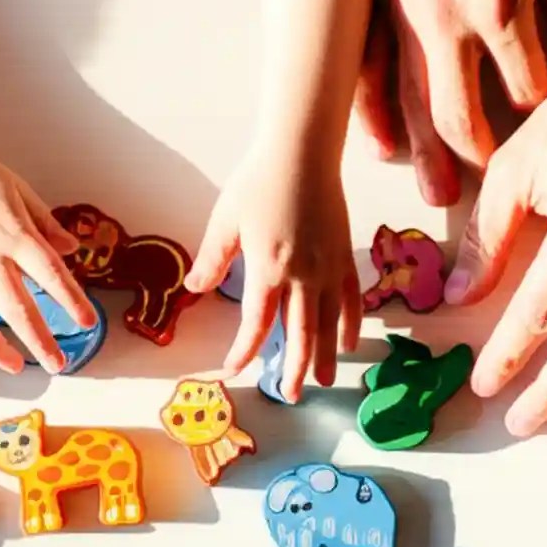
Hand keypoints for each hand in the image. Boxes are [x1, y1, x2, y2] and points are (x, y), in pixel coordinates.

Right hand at [0, 149, 97, 374]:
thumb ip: (45, 224)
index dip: (73, 302)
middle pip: (17, 310)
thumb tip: (73, 247)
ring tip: (15, 366)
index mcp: (13, 235)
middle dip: (40, 342)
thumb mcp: (19, 191)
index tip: (88, 324)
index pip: (52, 276)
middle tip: (58, 364)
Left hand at [185, 153, 361, 401]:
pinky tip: (348, 341)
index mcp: (269, 269)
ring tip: (324, 382)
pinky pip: (351, 298)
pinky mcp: (344, 255)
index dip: (244, 351)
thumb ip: (212, 259)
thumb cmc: (259, 180)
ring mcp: (329, 267)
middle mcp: (303, 276)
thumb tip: (195, 289)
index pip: (256, 324)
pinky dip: (350, 323)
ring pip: (330, 323)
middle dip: (294, 368)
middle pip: (300, 334)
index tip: (233, 369)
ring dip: (326, 356)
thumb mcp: (226, 220)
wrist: (303, 151)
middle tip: (290, 395)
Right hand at [354, 0, 546, 204]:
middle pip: (457, 114)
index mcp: (498, 4)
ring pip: (412, 103)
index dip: (537, 115)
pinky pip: (371, 72)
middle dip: (473, 159)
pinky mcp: (382, 8)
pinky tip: (384, 145)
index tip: (545, 132)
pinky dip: (375, 114)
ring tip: (437, 192)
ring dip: (425, 154)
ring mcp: (407, 15)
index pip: (524, 88)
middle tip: (484, 190)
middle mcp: (447, 17)